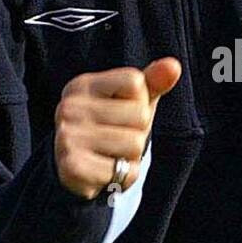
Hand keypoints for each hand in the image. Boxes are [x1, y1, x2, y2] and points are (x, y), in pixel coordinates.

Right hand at [54, 57, 181, 200]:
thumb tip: (173, 65)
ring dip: (131, 155)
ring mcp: (68, 137)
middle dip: (138, 131)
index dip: (139, 101)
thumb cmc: (111, 128)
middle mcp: (69, 107)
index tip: (121, 112)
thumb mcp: (132, 101)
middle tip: (116, 139)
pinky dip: (125, 176)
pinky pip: (127, 171)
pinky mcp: (73, 168)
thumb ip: (153, 82)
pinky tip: (106, 171)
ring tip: (111, 154)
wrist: (78, 173)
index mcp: (82, 85)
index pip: (135, 81)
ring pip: (135, 143)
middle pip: (140, 114)